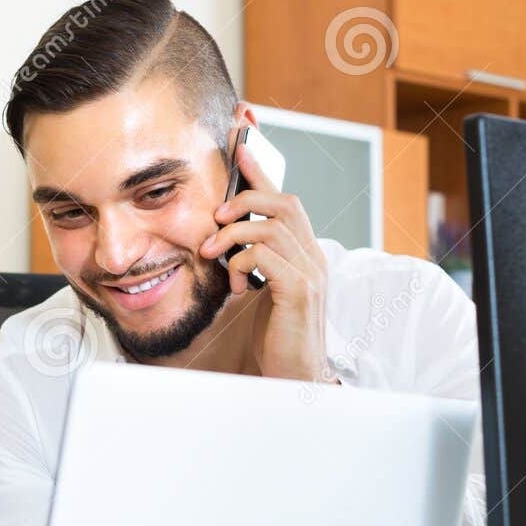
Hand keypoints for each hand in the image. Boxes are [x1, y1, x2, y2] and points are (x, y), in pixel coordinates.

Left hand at [198, 140, 330, 381]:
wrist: (294, 376)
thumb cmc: (275, 336)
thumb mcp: (260, 291)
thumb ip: (251, 263)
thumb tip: (221, 241)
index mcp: (305, 253)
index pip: (286, 201)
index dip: (262, 173)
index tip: (239, 148)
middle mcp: (314, 257)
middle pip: (284, 203)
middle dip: (246, 198)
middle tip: (216, 216)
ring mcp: (311, 274)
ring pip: (271, 228)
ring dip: (234, 235)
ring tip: (212, 254)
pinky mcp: (299, 293)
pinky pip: (267, 258)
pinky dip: (242, 262)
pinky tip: (232, 284)